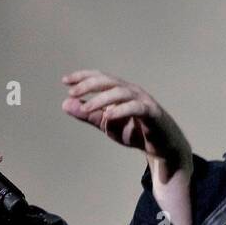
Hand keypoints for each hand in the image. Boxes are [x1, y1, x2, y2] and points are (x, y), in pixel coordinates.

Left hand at [61, 69, 192, 172]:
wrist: (160, 147)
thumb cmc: (134, 132)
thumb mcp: (107, 124)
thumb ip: (88, 115)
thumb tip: (65, 104)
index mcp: (119, 91)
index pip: (100, 78)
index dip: (83, 77)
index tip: (65, 80)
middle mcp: (131, 91)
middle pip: (109, 81)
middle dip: (90, 85)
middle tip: (73, 92)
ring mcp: (142, 100)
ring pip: (121, 93)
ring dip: (102, 99)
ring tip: (87, 107)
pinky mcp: (152, 113)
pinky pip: (136, 108)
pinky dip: (121, 110)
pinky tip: (108, 116)